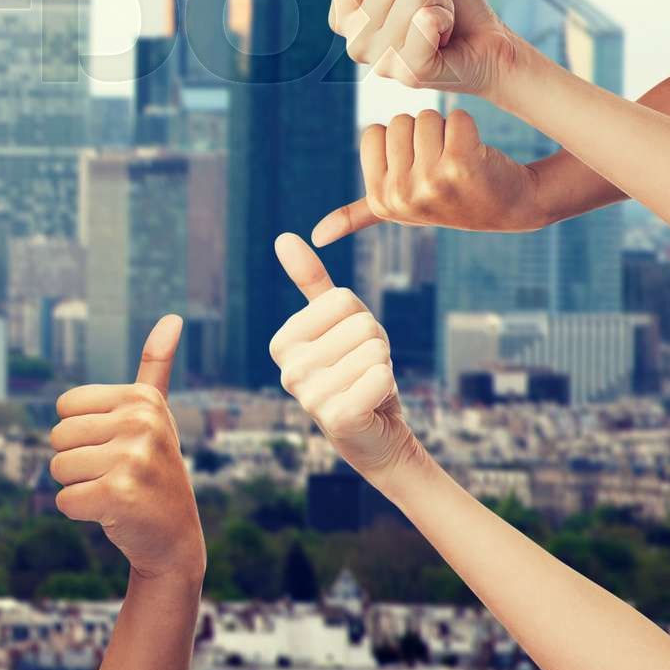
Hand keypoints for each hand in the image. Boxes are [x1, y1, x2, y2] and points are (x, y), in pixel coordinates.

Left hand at [49, 316, 203, 581]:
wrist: (175, 538)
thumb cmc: (154, 467)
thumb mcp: (155, 412)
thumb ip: (156, 365)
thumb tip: (173, 317)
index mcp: (142, 397)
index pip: (65, 406)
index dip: (80, 432)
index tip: (115, 446)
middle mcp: (141, 422)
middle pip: (58, 437)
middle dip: (77, 461)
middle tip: (114, 474)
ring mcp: (133, 459)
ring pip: (58, 468)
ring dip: (78, 487)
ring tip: (114, 491)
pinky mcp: (119, 495)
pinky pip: (65, 500)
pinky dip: (80, 511)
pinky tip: (111, 514)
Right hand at [270, 234, 422, 487]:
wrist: (376, 432)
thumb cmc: (356, 369)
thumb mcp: (337, 322)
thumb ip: (311, 281)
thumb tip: (283, 237)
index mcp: (281, 343)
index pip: (343, 300)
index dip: (361, 319)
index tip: (351, 347)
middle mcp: (288, 370)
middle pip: (362, 325)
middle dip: (376, 345)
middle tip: (363, 371)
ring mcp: (309, 397)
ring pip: (374, 351)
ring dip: (383, 367)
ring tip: (368, 386)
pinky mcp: (337, 418)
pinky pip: (380, 377)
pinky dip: (388, 386)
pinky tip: (374, 404)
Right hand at [313, 108, 544, 244]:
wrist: (514, 206)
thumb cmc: (452, 200)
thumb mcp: (400, 210)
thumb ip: (357, 217)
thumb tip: (314, 238)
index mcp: (381, 200)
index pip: (373, 133)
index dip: (399, 142)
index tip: (419, 169)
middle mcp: (401, 196)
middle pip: (399, 123)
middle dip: (423, 134)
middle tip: (445, 165)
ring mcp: (430, 183)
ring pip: (426, 118)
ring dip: (447, 130)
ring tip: (462, 160)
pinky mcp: (460, 166)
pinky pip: (455, 118)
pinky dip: (468, 126)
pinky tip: (478, 153)